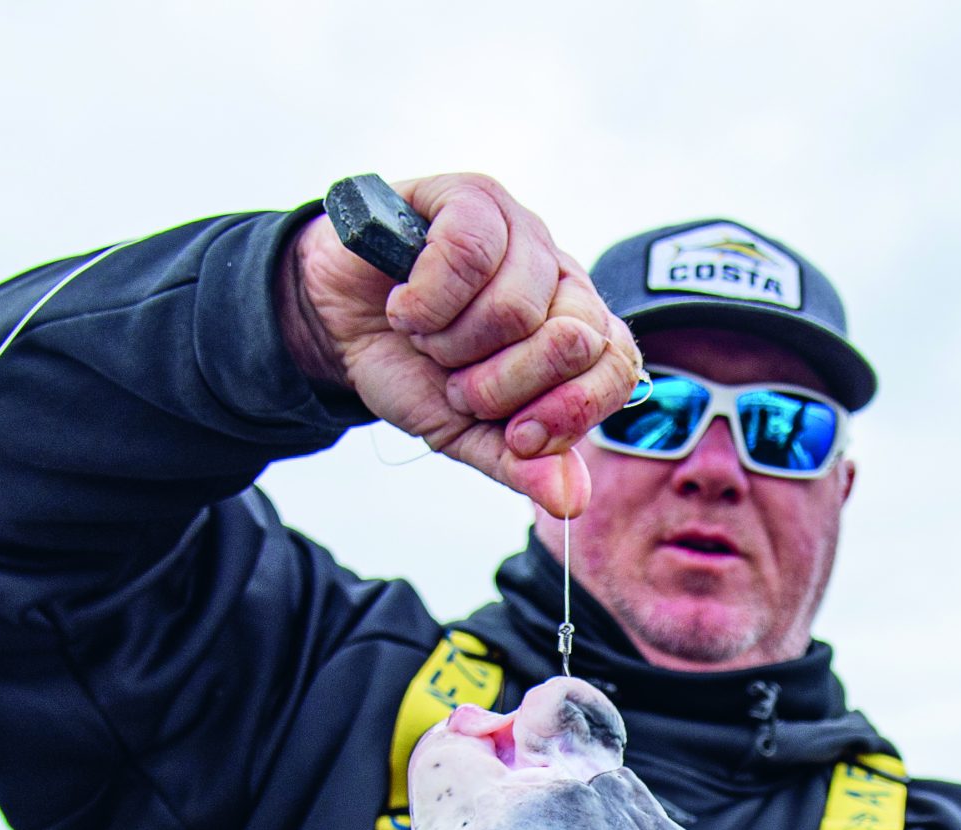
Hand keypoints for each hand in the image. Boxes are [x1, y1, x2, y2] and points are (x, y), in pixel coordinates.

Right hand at [280, 176, 639, 517]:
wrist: (342, 327)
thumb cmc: (415, 373)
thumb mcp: (468, 435)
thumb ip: (521, 465)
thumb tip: (571, 500)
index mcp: (577, 336)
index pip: (617, 368)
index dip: (570, 411)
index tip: (517, 437)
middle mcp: (561, 279)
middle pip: (574, 339)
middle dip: (504, 385)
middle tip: (459, 385)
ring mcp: (521, 232)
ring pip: (517, 304)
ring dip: (455, 344)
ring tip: (428, 339)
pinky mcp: (471, 197)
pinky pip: (469, 255)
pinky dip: (427, 302)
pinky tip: (405, 307)